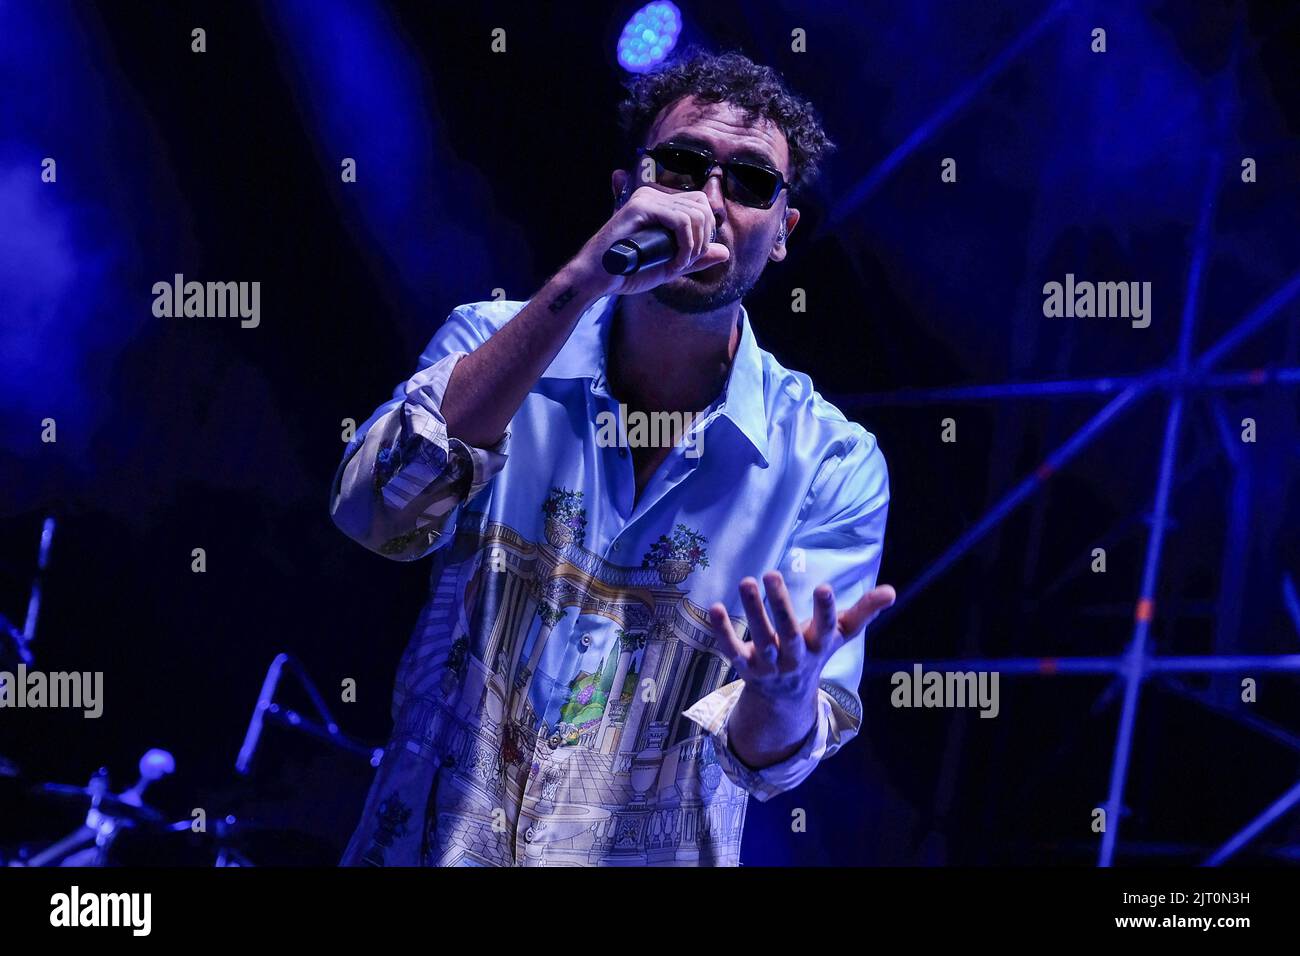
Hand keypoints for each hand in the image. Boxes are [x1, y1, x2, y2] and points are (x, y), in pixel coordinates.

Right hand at [570, 185, 729, 297]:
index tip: (690, 258)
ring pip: (695, 214)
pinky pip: (680, 221)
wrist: (598, 279)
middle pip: (702, 206)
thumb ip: (695, 258)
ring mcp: (646, 199)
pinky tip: (675, 262)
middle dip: (703, 239)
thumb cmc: (628, 272)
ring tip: (677, 265)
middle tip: (686, 262)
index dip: (706, 232)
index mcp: (659, 204)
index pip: (701, 205)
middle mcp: (653, 196)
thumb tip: (724, 252)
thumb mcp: (670, 267)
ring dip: (694, 246)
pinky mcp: (640, 207)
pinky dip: (685, 245)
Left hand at [709, 571, 895, 703]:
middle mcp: (795, 657)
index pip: (826, 628)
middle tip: (772, 573)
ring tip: (746, 581)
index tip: (824, 588)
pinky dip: (723, 632)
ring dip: (752, 612)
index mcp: (820, 646)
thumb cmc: (815, 651)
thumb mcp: (840, 634)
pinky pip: (732, 651)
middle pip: (788, 633)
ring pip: (760, 639)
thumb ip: (864, 611)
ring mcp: (769, 665)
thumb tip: (892, 591)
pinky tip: (714, 608)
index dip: (825, 611)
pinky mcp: (745, 668)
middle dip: (780, 605)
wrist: (787, 697)